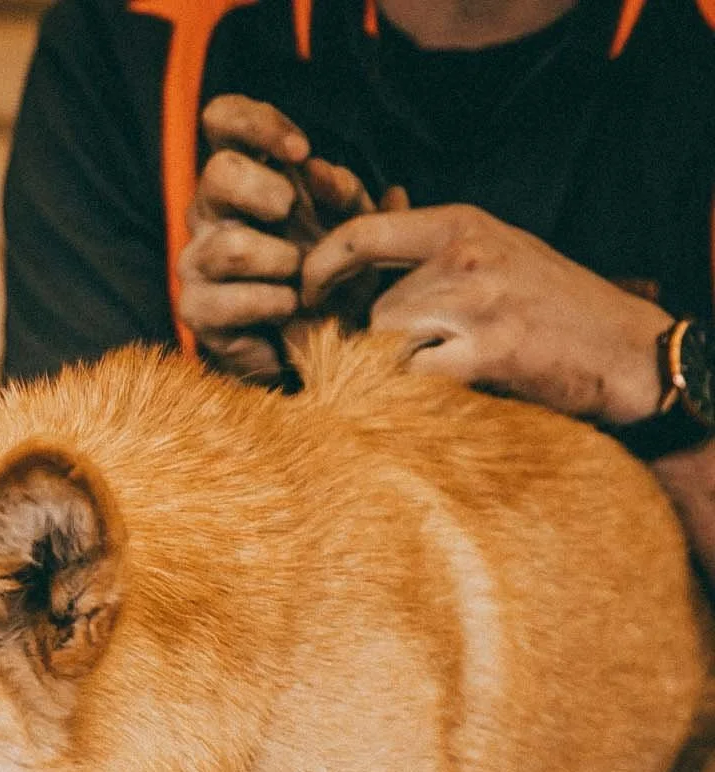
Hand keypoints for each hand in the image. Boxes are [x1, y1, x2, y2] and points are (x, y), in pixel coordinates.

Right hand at [180, 95, 400, 382]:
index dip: (255, 122)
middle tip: (292, 215)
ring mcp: (196, 261)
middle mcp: (211, 214)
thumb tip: (324, 173)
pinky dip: (271, 304)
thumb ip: (349, 195)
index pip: (222, 121)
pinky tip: (289, 310)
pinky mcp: (195, 310)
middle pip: (217, 172)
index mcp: (244, 178)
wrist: (315, 349)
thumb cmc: (332, 275)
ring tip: (300, 278)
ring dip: (280, 261)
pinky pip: (228, 300)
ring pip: (228, 246)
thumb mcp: (354, 227)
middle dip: (266, 191)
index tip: (301, 150)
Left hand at [303, 204, 674, 423]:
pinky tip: (447, 392)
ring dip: (398, 370)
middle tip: (382, 364)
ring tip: (439, 375)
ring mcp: (478, 300)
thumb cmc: (549, 304)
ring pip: (388, 343)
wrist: (624, 348)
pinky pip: (415, 377)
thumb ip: (425, 249)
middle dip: (368, 344)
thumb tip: (361, 216)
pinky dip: (417, 393)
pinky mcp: (490, 348)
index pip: (359, 233)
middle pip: (371, 307)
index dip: (319, 267)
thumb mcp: (492, 252)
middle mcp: (467, 254)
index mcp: (461, 224)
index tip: (306, 295)